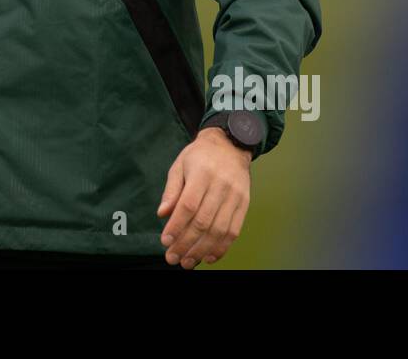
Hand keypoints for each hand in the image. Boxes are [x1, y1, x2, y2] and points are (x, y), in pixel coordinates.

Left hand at [156, 126, 251, 267]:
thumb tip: (162, 214)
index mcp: (202, 173)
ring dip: (202, 250)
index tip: (165, 242)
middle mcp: (221, 185)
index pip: (188, 205)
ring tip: (188, 262)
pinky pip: (234, 230)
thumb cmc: (199, 156)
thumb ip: (171, 190)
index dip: (176, 226)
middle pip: (203, 221)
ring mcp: (235, 196)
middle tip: (173, 258)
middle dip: (186, 243)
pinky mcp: (245, 204)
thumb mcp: (180, 165)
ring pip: (219, 229)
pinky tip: (208, 257)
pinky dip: (222, 247)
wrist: (231, 145)